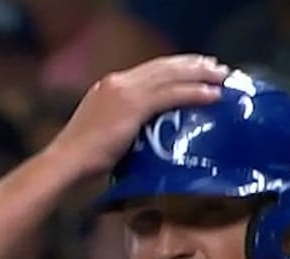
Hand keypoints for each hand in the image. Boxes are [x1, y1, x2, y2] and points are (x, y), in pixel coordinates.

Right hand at [47, 55, 229, 176]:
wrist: (66, 162)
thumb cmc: (82, 161)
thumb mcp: (106, 135)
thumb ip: (126, 128)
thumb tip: (147, 139)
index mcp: (109, 86)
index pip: (149, 70)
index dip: (175, 67)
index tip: (196, 68)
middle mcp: (117, 82)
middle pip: (164, 67)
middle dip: (192, 65)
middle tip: (216, 67)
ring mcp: (125, 92)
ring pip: (171, 76)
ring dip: (200, 74)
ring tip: (223, 77)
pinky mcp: (132, 106)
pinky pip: (171, 95)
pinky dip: (195, 93)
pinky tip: (213, 95)